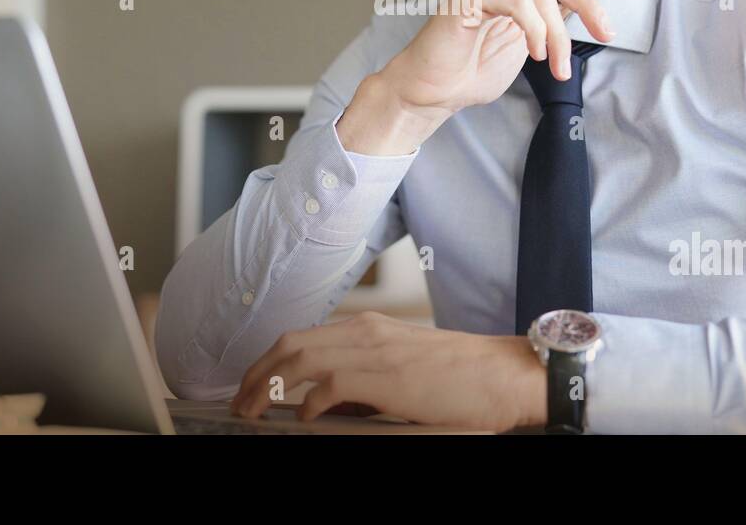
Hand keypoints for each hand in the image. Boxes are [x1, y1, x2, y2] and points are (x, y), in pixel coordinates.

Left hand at [228, 311, 546, 432]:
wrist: (504, 373)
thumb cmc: (461, 376)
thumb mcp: (402, 367)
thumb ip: (362, 378)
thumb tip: (322, 403)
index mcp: (369, 327)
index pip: (300, 337)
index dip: (267, 362)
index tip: (250, 387)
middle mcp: (366, 331)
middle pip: (291, 344)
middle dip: (257, 374)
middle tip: (241, 403)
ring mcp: (377, 351)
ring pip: (302, 359)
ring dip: (271, 387)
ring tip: (255, 412)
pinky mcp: (389, 376)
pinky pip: (332, 384)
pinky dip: (310, 402)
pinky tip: (304, 418)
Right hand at [338, 0, 616, 153]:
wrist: (432, 92)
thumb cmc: (471, 72)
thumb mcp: (524, 46)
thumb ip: (548, 21)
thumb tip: (577, 6)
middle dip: (590, 5)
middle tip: (607, 34)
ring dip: (558, 39)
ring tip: (556, 69)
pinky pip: (520, 5)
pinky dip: (535, 33)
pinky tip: (534, 54)